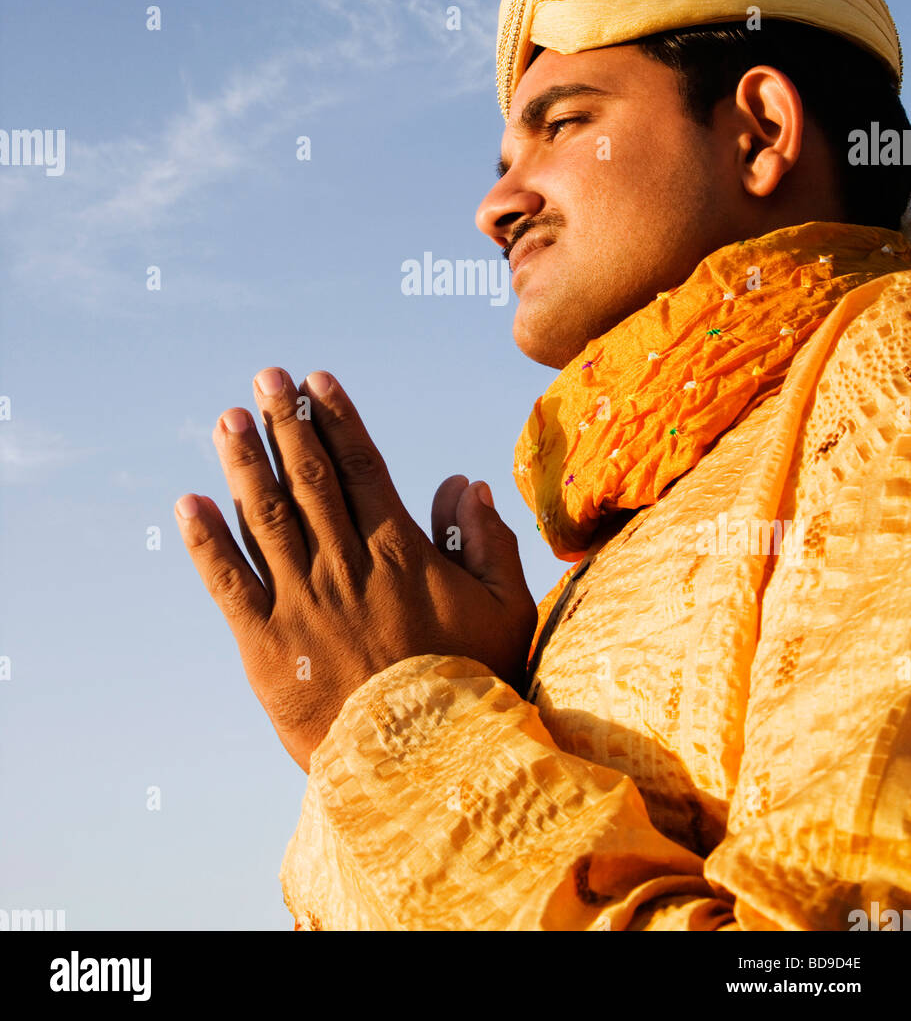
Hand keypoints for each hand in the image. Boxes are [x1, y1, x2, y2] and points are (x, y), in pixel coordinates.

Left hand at [175, 368, 538, 772]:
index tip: (315, 381)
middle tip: (264, 377)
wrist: (425, 769)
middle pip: (309, 479)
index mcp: (399, 551)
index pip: (361, 467)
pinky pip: (227, 583)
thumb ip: (487, 543)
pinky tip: (188, 503)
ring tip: (227, 420)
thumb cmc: (475, 687)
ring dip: (244, 464)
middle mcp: (345, 565)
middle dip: (285, 423)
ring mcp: (301, 603)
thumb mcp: (505, 610)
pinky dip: (205, 541)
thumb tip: (465, 483)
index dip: (336, 420)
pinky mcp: (264, 646)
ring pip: (265, 517)